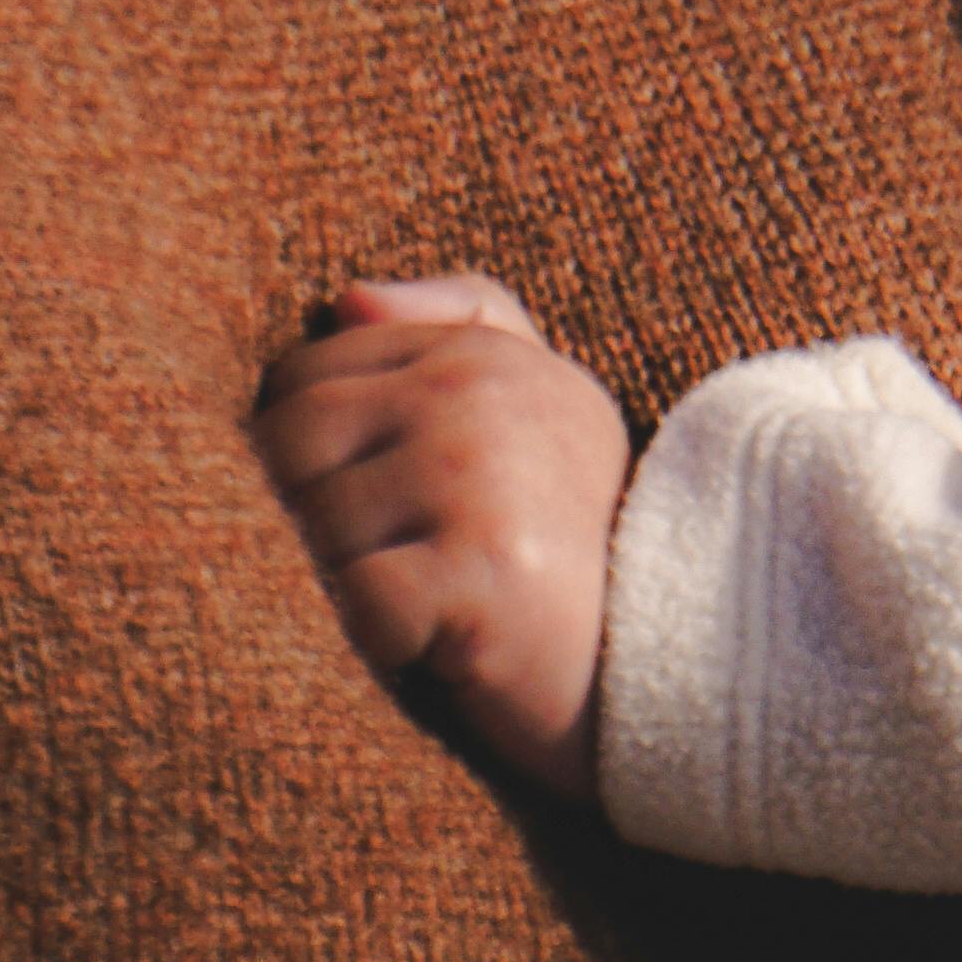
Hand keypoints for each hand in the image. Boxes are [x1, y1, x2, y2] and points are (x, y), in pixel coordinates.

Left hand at [251, 272, 628, 798]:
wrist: (678, 661)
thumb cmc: (575, 544)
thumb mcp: (538, 405)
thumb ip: (455, 325)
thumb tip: (346, 301)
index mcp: (475, 352)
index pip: (297, 383)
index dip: (313, 464)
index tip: (390, 518)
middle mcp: (473, 391)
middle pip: (283, 452)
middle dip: (314, 525)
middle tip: (402, 572)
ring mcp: (477, 474)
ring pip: (308, 530)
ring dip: (344, 593)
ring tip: (427, 610)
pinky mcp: (482, 567)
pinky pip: (358, 602)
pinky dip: (381, 645)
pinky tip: (439, 650)